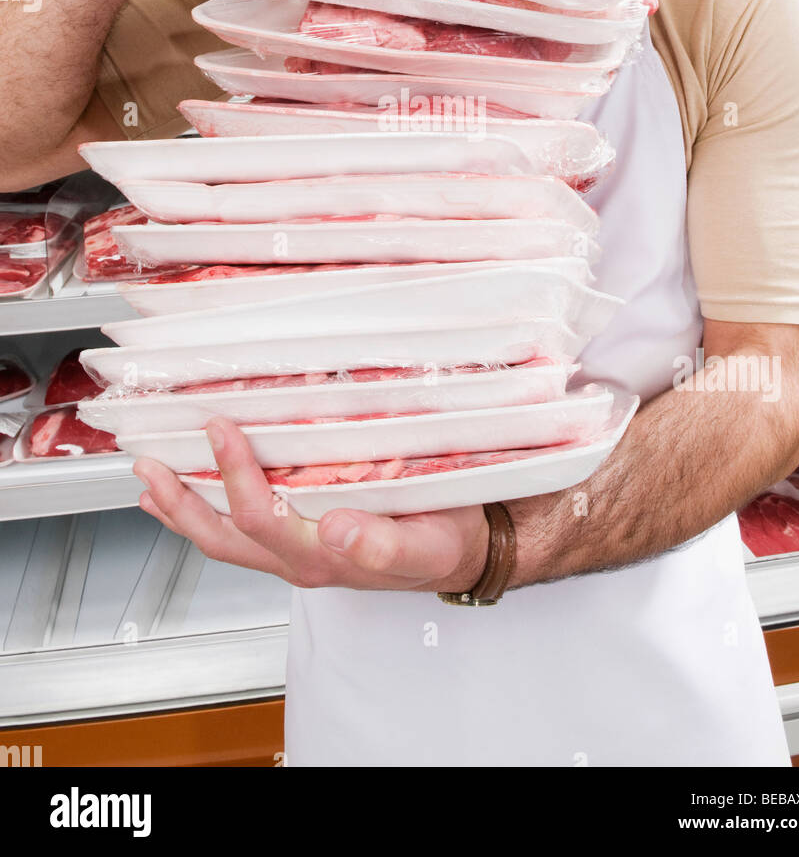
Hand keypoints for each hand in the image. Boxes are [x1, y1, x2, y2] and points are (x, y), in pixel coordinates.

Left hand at [134, 417, 489, 594]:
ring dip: (181, 511)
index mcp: (325, 556)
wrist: (459, 553)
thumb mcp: (427, 543)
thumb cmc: (443, 541)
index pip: (262, 517)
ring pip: (223, 541)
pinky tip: (188, 495)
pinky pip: (239, 536)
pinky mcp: (297, 543)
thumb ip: (383, 543)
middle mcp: (300, 559)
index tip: (222, 428)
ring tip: (150, 480)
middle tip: (150, 463)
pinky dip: (204, 515)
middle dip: (181, 501)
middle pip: (223, 537)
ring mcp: (294, 555)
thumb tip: (335, 529)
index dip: (235, 474)